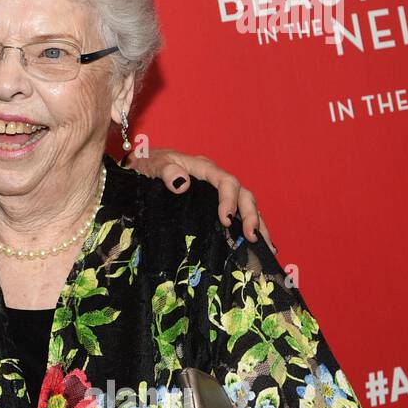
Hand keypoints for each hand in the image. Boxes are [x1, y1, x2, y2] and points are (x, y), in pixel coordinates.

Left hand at [125, 148, 272, 250]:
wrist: (142, 165)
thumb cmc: (148, 163)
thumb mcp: (153, 164)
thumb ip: (166, 171)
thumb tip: (182, 183)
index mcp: (203, 168)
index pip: (226, 182)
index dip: (230, 200)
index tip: (226, 219)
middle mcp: (215, 178)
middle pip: (243, 194)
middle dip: (251, 215)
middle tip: (252, 237)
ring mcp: (216, 191)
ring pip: (245, 204)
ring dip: (257, 223)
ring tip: (264, 244)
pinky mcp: (213, 202)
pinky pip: (236, 212)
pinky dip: (248, 225)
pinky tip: (256, 243)